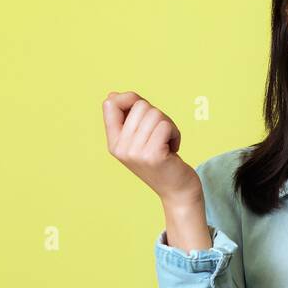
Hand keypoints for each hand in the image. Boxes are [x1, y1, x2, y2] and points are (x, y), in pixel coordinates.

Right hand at [102, 91, 201, 205]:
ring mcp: (135, 152)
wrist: (177, 192)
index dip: (130, 99)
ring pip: (155, 113)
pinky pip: (165, 126)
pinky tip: (173, 149)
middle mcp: (120, 148)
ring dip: (169, 125)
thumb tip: (113, 95)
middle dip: (158, 115)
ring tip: (167, 143)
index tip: (145, 112)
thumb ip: (129, 118)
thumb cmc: (162, 161)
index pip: (110, 104)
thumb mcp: (140, 139)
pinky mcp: (153, 155)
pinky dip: (175, 133)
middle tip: (161, 135)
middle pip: (140, 105)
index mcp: (114, 142)